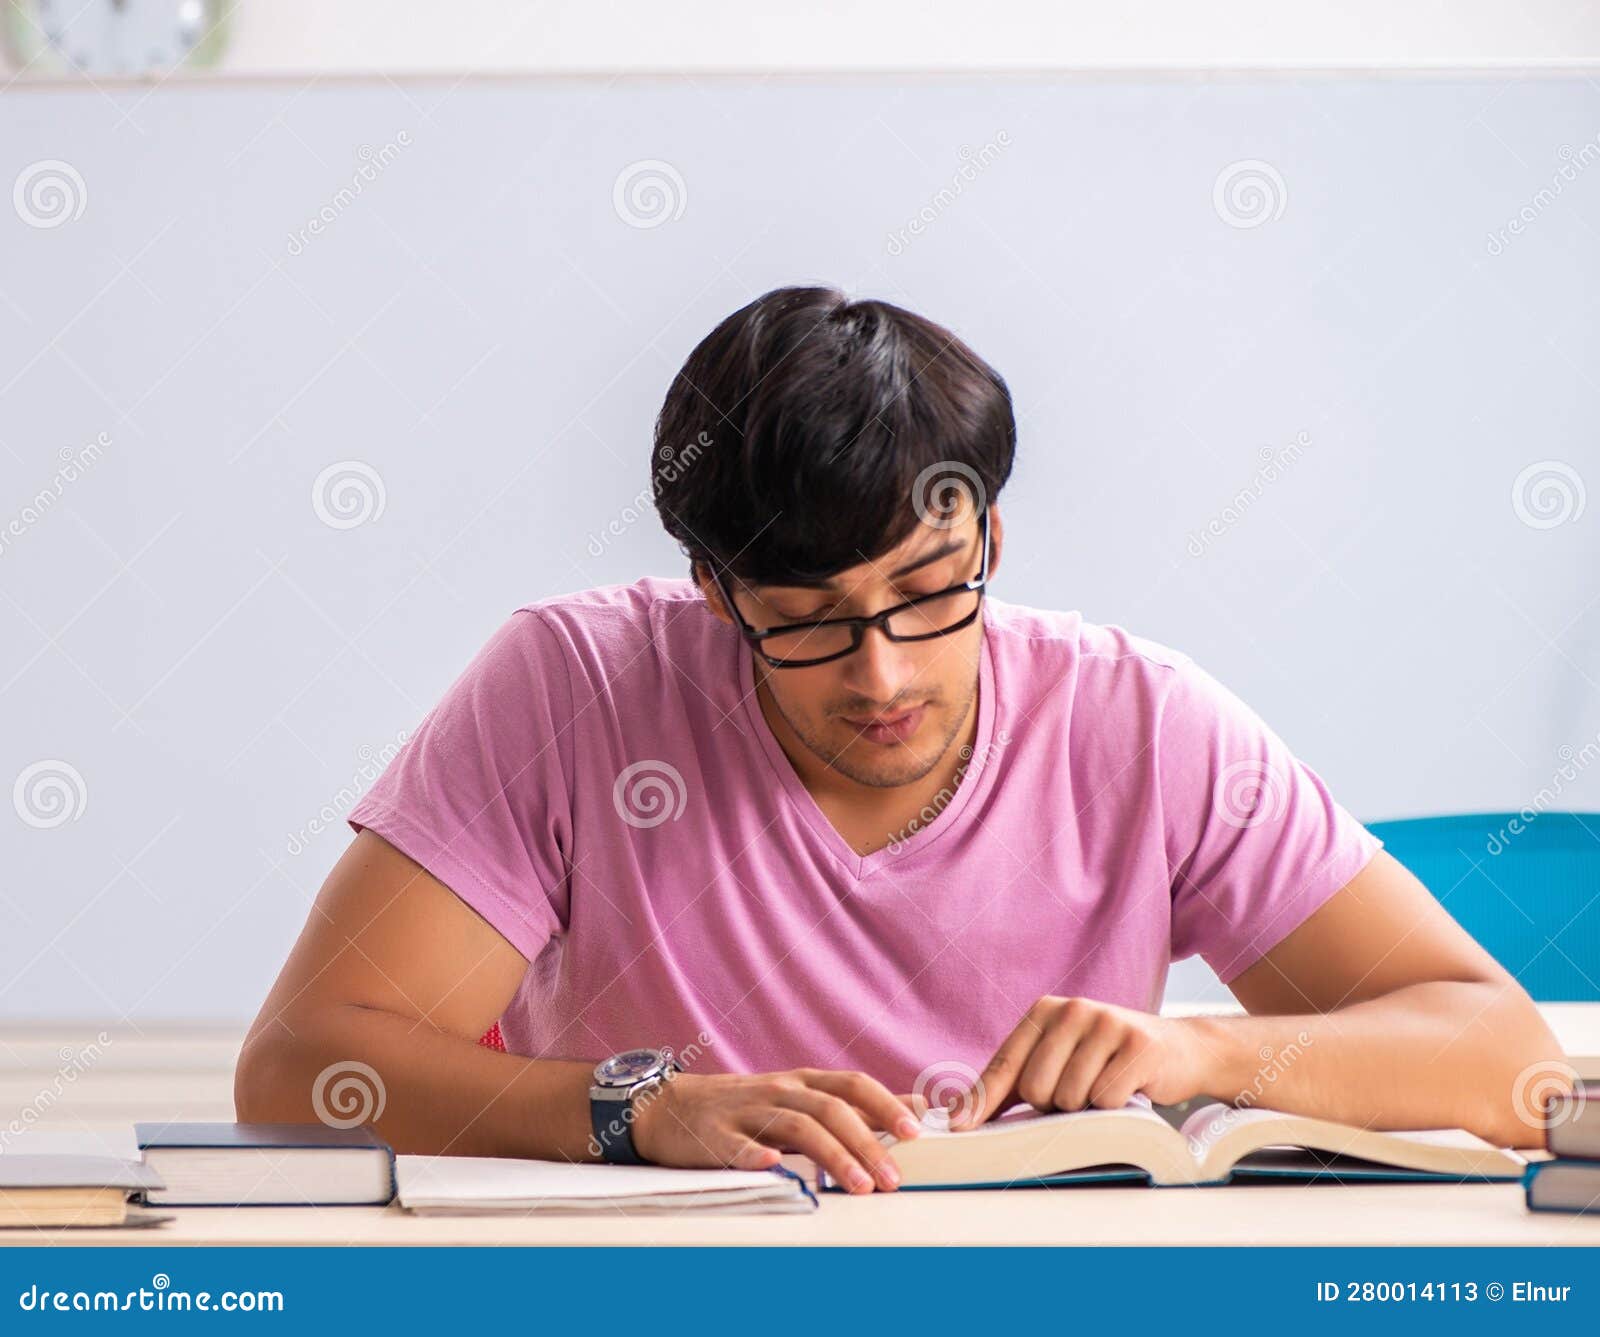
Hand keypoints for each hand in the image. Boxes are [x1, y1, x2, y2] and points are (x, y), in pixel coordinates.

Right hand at [629, 1067, 921, 1192]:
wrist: (670, 1107)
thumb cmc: (746, 1107)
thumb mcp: (799, 1098)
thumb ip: (851, 1105)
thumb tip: (914, 1108)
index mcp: (802, 1082)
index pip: (852, 1086)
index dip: (885, 1105)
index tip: (917, 1132)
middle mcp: (779, 1090)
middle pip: (830, 1109)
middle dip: (866, 1142)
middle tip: (892, 1177)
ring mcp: (746, 1111)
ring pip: (796, 1126)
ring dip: (831, 1155)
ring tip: (858, 1186)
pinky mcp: (714, 1135)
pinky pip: (736, 1144)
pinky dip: (756, 1153)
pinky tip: (774, 1166)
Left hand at [951, 996, 1216, 1128]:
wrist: (1181, 1050)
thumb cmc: (1107, 1062)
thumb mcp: (1059, 1062)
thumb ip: (1013, 1084)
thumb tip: (961, 1113)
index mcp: (1046, 1011)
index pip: (1005, 1062)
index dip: (982, 1099)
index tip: (959, 1128)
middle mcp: (1073, 1010)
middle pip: (1037, 1088)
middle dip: (1054, 1106)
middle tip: (1081, 1093)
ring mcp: (1107, 1023)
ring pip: (1071, 1097)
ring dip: (1087, 1108)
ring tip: (1105, 1088)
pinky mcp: (1138, 1044)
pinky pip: (1107, 1099)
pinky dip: (1115, 1108)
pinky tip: (1129, 1088)